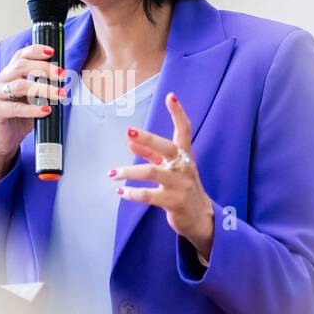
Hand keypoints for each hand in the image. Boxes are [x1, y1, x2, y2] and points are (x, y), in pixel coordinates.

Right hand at [0, 43, 68, 182]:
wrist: (1, 141)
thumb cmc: (18, 118)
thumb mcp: (31, 99)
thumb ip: (42, 87)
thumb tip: (64, 80)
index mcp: (8, 74)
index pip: (20, 56)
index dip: (35, 51)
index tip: (52, 52)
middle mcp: (0, 81)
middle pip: (21, 66)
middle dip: (44, 68)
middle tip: (62, 75)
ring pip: (20, 86)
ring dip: (43, 89)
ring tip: (61, 95)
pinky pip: (15, 108)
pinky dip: (33, 109)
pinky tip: (46, 110)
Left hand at [109, 92, 214, 261]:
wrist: (200, 218)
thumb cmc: (182, 188)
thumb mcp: (169, 168)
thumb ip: (150, 154)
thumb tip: (129, 141)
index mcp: (185, 155)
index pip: (185, 130)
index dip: (178, 113)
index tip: (171, 96)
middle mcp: (184, 167)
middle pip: (167, 147)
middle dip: (148, 139)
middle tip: (129, 132)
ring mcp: (180, 185)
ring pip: (152, 172)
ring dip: (129, 172)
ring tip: (112, 173)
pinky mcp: (174, 202)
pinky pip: (149, 195)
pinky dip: (133, 193)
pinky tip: (121, 192)